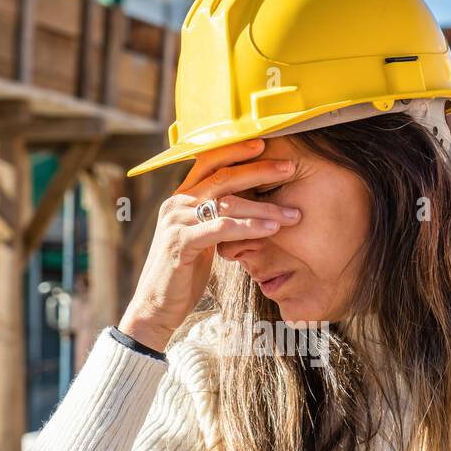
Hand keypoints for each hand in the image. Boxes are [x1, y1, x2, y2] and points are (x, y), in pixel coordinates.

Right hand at [118, 138, 300, 352]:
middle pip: (223, 177)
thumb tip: (245, 206)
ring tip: (293, 213)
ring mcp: (176, 221)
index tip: (265, 143)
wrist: (156, 306)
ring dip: (265, 208)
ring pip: (227, 204)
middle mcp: (176, 203)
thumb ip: (215, 220)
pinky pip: (221, 228)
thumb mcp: (201, 240)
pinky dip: (249, 227)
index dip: (236, 150)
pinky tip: (272, 229)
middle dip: (260, 170)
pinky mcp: (180, 242)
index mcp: (181, 198)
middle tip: (291, 168)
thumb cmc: (182, 275)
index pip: (209, 162)